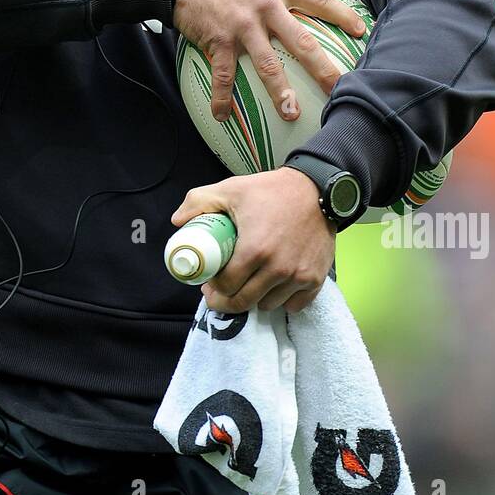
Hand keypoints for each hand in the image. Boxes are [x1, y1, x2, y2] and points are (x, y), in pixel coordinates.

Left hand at [170, 166, 335, 311]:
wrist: (316, 188)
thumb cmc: (271, 190)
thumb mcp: (231, 189)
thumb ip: (198, 202)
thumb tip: (178, 221)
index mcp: (255, 249)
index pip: (226, 286)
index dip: (213, 287)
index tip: (210, 282)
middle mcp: (278, 268)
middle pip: (244, 302)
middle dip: (227, 300)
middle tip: (222, 290)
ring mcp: (299, 276)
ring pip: (268, 305)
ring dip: (255, 299)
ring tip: (248, 283)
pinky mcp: (316, 279)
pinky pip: (294, 305)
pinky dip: (282, 300)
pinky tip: (273, 286)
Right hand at [173, 0, 365, 121]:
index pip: (318, 0)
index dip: (342, 15)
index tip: (361, 30)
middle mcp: (265, 6)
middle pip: (303, 42)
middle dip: (324, 68)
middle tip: (340, 88)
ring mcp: (243, 26)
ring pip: (269, 65)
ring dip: (281, 92)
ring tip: (292, 113)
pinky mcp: (219, 41)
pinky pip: (224, 76)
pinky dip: (223, 98)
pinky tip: (223, 115)